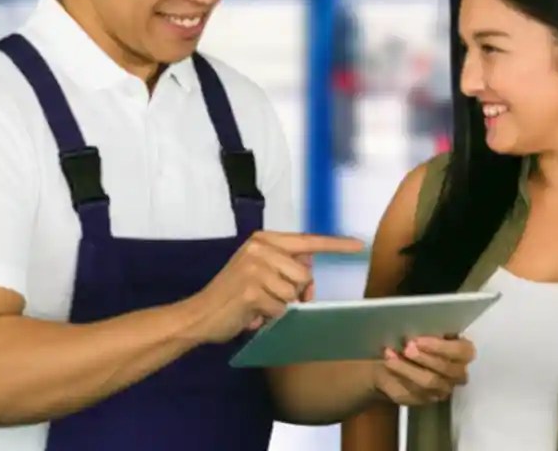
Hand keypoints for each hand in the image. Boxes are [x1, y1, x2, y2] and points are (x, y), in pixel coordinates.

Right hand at [186, 231, 364, 343]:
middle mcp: (259, 248)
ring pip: (294, 293)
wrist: (198, 315)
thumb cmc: (232, 296)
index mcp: (262, 240)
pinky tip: (252, 315)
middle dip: (295, 293)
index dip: (335, 244)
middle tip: (272, 299)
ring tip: (258, 305)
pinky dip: (269, 317)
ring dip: (280, 306)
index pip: (306, 241)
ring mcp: (255, 268)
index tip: (359, 245)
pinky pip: (280, 309)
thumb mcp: (258, 272)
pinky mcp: (252, 290)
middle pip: (304, 274)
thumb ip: (285, 268)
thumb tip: (309, 279)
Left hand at [371, 336, 475, 405]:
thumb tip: (422, 327)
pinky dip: (399, 374)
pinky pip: (414, 391)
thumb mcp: (424, 331)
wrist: (396, 358)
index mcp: (463, 352)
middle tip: (406, 347)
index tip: (419, 340)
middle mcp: (457, 373)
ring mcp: (442, 389)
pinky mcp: (425, 399)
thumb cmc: (416, 339)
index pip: (462, 351)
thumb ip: (429, 330)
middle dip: (424, 357)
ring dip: (408, 367)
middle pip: (446, 369)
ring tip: (392, 355)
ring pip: (429, 382)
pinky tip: (389, 362)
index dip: (441, 347)